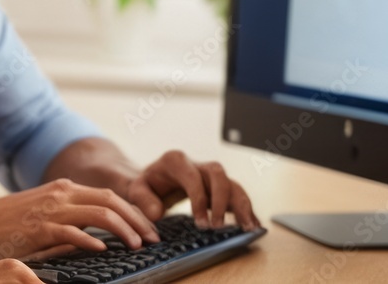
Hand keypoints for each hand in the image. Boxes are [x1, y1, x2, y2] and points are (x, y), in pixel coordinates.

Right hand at [0, 178, 158, 262]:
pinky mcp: (40, 229)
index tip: (150, 229)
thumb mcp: (42, 209)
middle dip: (138, 220)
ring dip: (125, 230)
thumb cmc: (7, 223)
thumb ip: (69, 214)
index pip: (109, 195)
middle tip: (155, 239)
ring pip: (100, 214)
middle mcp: (61, 194)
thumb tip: (99, 231)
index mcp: (63, 189)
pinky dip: (92, 240)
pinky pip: (74, 232)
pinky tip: (105, 249)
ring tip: (138, 246)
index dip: (134, 212)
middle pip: (112, 201)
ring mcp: (51, 210)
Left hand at [126, 150, 259, 229]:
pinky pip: (236, 194)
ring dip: (241, 205)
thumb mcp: (136, 189)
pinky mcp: (218, 187)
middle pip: (218, 174)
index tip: (201, 223)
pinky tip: (251, 225)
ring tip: (248, 228)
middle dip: (221, 201)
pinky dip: (245, 208)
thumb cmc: (145, 185)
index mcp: (175, 161)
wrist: (151, 181)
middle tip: (218, 227)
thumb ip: (142, 199)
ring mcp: (209, 175)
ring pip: (232, 183)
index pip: (193, 177)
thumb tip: (157, 213)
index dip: (199, 200)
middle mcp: (196, 164)